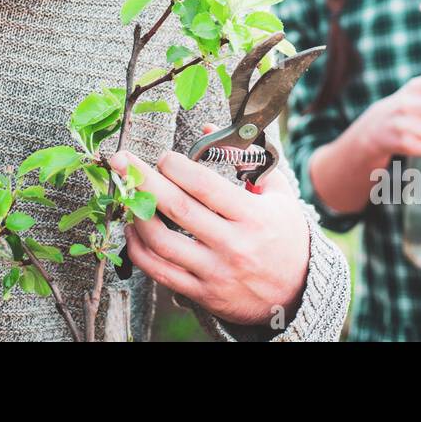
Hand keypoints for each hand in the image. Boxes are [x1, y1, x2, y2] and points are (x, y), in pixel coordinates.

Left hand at [108, 135, 309, 328]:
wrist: (299, 293)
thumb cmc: (286, 237)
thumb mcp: (278, 195)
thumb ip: (247, 160)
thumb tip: (209, 127)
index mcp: (252, 216)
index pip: (204, 185)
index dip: (176, 166)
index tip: (164, 156)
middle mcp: (233, 245)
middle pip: (177, 208)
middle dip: (143, 179)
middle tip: (121, 161)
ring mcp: (216, 272)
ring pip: (162, 242)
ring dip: (137, 214)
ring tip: (127, 194)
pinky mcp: (203, 294)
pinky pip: (160, 272)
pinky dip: (139, 249)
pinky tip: (133, 229)